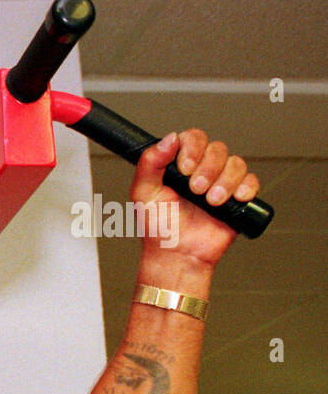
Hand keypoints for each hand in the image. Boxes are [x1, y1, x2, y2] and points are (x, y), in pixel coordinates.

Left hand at [130, 128, 259, 268]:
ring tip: (211, 201)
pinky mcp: (237, 197)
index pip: (193, 138)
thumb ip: (150, 163)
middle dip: (208, 169)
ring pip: (235, 163)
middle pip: (217, 149)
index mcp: (179, 165)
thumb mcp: (143, 193)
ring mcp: (220, 182)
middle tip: (195, 190)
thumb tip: (169, 138)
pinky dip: (246, 187)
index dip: (192, 149)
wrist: (177, 255)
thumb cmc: (158, 228)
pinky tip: (234, 199)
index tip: (185, 168)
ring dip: (224, 181)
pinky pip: (251, 181)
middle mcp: (201, 170)